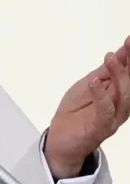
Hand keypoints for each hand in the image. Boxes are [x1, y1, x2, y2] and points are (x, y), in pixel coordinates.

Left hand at [44, 36, 129, 178]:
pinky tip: (95, 82)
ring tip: (109, 58)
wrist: (60, 139)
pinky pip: (105, 112)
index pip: (129, 75)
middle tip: (129, 44)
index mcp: (118, 95)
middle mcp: (120, 107)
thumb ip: (104, 72)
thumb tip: (119, 53)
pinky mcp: (99, 128)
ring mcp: (112, 118)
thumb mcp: (89, 85)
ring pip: (123, 97)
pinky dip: (101, 96)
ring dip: (118, 75)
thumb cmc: (76, 112)